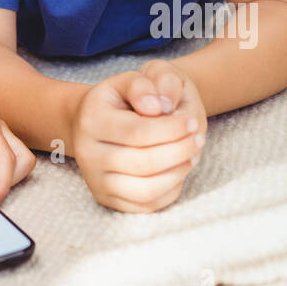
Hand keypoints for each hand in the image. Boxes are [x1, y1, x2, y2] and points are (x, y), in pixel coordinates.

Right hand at [72, 63, 206, 213]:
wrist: (92, 123)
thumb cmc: (118, 100)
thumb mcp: (129, 80)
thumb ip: (143, 85)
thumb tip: (159, 107)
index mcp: (92, 120)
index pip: (138, 132)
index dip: (172, 129)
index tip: (191, 121)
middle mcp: (87, 154)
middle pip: (143, 162)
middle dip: (179, 151)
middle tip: (198, 138)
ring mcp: (95, 180)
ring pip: (145, 190)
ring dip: (177, 173)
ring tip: (192, 154)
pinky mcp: (106, 198)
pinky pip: (145, 205)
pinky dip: (169, 190)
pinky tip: (178, 169)